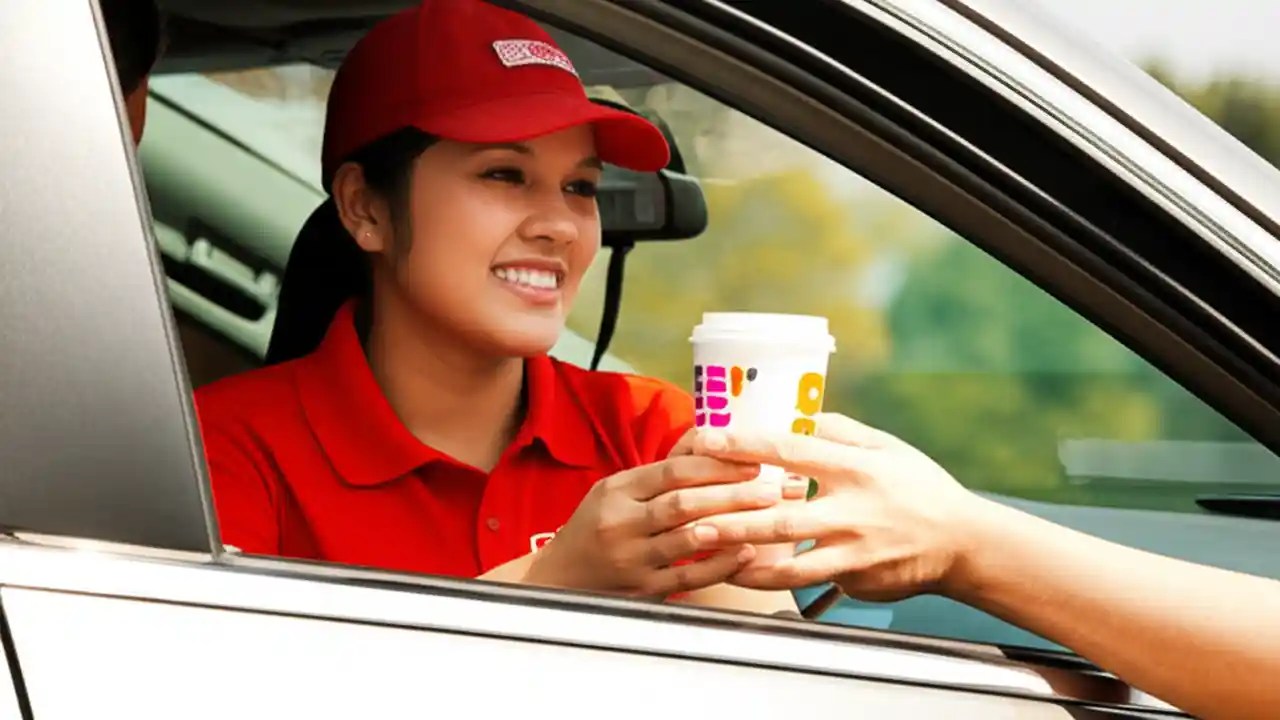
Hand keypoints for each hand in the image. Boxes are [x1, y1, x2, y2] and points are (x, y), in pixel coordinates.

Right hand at [526, 455, 806, 597]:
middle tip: (773, 489)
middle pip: (684, 503)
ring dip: (732, 527)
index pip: (672, 471)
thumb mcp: (617, 489)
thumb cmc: (598, 525)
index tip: (752, 463)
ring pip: (687, 539)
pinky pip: (688, 577)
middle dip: (734, 495)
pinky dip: (719, 565)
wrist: (559, 577)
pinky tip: (745, 554)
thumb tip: (709, 438)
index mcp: (618, 489)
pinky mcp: (642, 589)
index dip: (715, 465)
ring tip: (768, 518)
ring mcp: (631, 558)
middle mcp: (622, 522)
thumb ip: (660, 470)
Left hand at [690, 414, 986, 600]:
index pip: (791, 452)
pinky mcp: (857, 579)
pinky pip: (809, 580)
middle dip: (732, 519)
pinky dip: (772, 580)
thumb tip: (795, 413)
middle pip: (782, 517)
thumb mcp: (885, 446)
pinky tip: (738, 574)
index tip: (707, 439)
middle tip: (691, 517)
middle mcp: (854, 511)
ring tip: (705, 552)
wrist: (963, 543)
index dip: (746, 445)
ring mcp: (855, 551)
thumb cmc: (918, 486)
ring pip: (790, 562)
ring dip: (743, 560)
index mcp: (856, 468)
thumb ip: (838, 430)